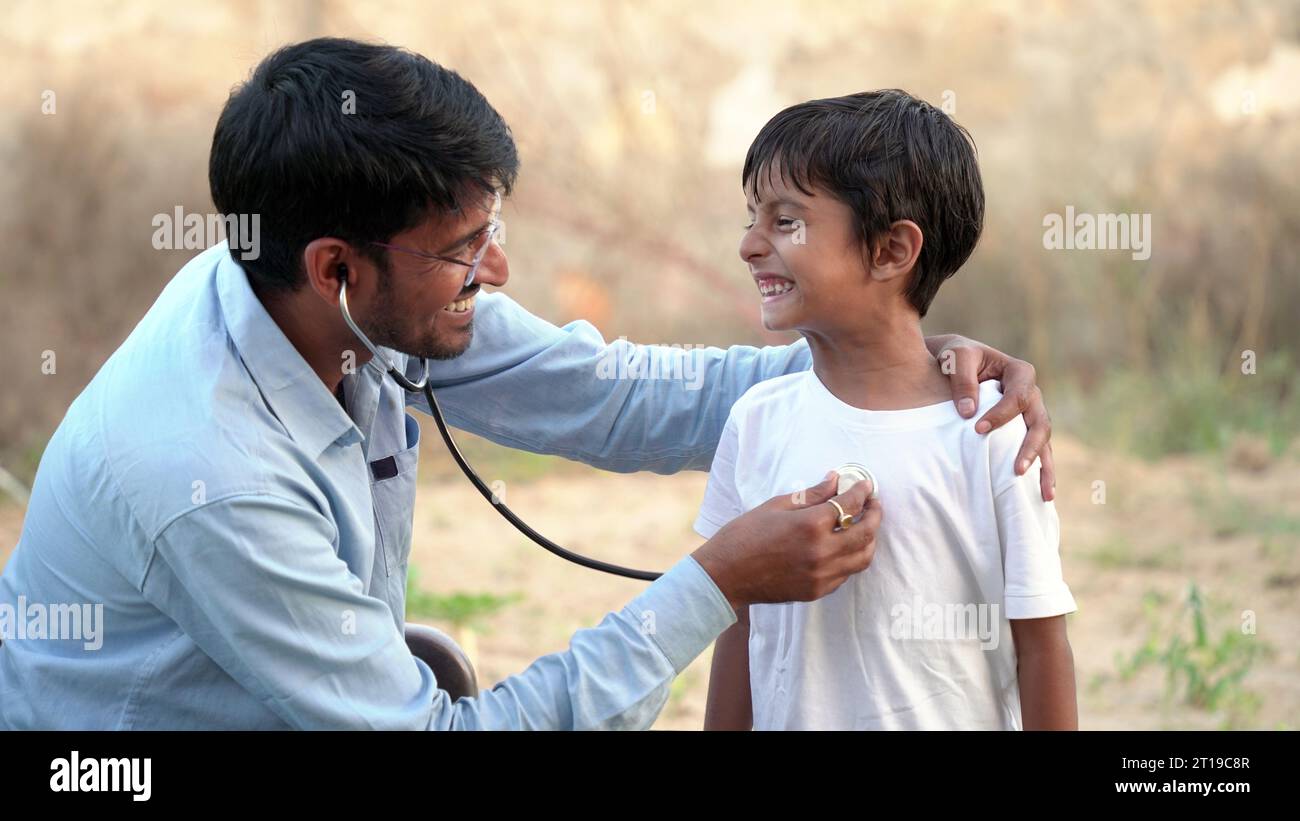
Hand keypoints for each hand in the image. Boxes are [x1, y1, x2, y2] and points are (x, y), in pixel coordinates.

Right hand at [692, 472, 880, 611]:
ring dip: (869, 540)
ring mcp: (821, 575)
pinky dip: (851, 558)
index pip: (849, 505)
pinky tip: (844, 547)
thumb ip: (811, 495)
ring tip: (864, 527)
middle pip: (865, 533)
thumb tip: (835, 480)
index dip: (861, 492)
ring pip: (862, 558)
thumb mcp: (776, 506)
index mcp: (810, 525)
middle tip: (873, 504)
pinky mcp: (817, 591)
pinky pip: (846, 574)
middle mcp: (822, 552)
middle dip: (875, 515)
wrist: (725, 575)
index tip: (865, 485)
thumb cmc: (744, 536)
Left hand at [926, 334, 1055, 500]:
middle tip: (1017, 470)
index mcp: (1019, 373)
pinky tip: (1040, 494)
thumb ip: (962, 380)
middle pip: (1039, 423)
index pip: (1018, 397)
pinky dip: (1039, 471)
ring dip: (1044, 468)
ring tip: (1044, 494)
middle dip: (1031, 448)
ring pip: (1043, 442)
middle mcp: (1030, 394)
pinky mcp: (1020, 430)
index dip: (1001, 414)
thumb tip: (968, 413)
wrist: (952, 362)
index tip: (978, 429)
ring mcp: (1028, 414)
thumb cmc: (955, 357)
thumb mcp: (956, 358)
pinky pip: (1034, 451)